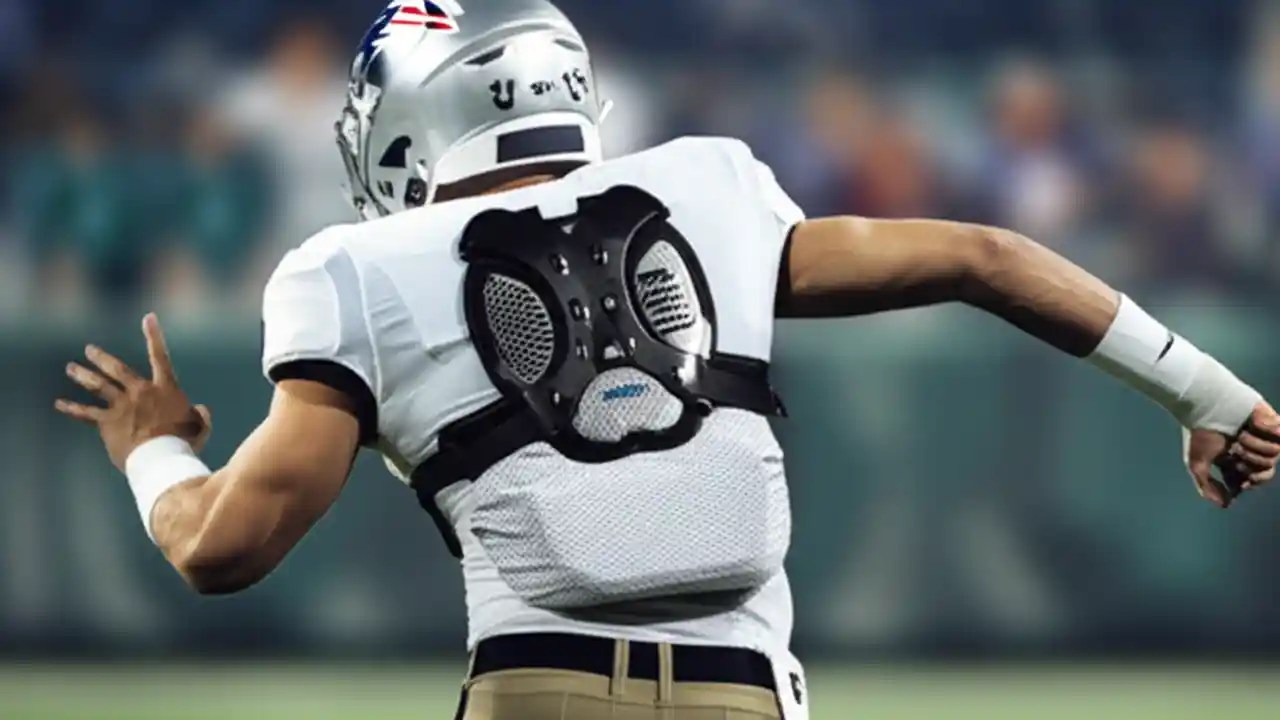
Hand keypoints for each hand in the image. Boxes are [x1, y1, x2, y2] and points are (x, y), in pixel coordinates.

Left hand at [56, 314, 211, 471]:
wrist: (160, 457)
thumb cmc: (184, 443)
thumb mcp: (201, 427)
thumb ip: (201, 415)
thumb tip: (201, 409)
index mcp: (165, 389)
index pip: (160, 357)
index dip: (154, 335)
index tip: (148, 317)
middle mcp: (140, 392)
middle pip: (117, 370)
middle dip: (102, 358)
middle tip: (89, 350)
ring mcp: (121, 406)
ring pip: (98, 386)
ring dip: (83, 375)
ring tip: (71, 368)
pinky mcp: (107, 422)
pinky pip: (86, 413)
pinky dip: (72, 408)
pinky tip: (60, 404)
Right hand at [1186, 402, 1279, 508]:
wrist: (1206, 405)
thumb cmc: (1199, 432)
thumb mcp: (1197, 464)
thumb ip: (1208, 487)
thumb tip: (1225, 505)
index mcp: (1234, 459)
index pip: (1251, 480)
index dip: (1247, 484)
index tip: (1239, 485)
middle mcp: (1250, 449)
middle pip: (1265, 473)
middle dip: (1250, 467)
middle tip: (1235, 454)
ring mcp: (1263, 436)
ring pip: (1273, 457)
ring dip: (1254, 449)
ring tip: (1239, 436)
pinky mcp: (1274, 424)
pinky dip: (1266, 435)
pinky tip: (1251, 426)